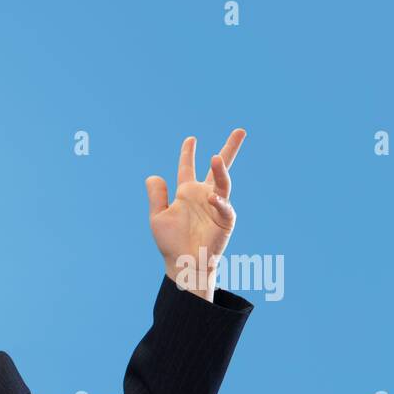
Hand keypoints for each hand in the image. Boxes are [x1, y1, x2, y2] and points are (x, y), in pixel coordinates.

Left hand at [146, 129, 245, 299]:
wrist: (183, 263)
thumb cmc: (171, 243)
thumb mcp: (158, 217)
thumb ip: (157, 196)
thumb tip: (153, 176)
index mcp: (187, 193)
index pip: (188, 168)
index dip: (188, 154)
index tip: (190, 139)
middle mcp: (204, 196)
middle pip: (218, 169)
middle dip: (228, 150)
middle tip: (240, 130)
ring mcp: (217, 207)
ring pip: (223, 183)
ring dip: (221, 170)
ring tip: (216, 157)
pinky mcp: (225, 221)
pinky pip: (225, 208)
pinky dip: (219, 203)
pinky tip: (212, 199)